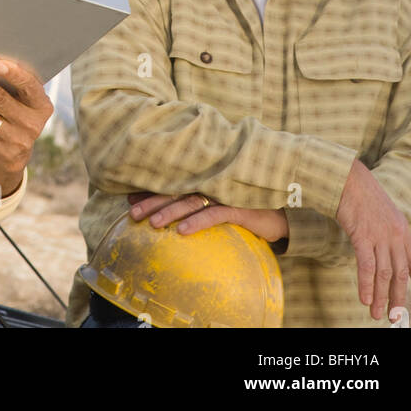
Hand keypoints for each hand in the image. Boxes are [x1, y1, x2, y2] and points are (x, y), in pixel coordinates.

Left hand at [128, 191, 288, 245]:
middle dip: (152, 201)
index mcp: (204, 179)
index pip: (171, 182)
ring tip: (151, 223)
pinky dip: (196, 222)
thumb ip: (193, 201)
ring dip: (169, 212)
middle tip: (132, 212)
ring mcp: (225, 192)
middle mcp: (211, 182)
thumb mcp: (219, 202)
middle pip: (176, 190)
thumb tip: (159, 209)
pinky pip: (214, 214)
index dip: (150, 189)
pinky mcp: (239, 207)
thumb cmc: (245, 205)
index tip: (128, 198)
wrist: (283, 211)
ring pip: (191, 201)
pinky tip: (181, 232)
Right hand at [335, 158, 410, 320]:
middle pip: (400, 273)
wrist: (348, 178)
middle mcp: (395, 235)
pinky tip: (365, 298)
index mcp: (402, 230)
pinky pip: (367, 266)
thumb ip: (389, 233)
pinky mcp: (362, 235)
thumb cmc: (362, 195)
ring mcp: (380, 235)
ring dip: (381, 297)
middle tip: (395, 317)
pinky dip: (366, 284)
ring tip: (377, 314)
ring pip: (384, 273)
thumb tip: (387, 253)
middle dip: (398, 298)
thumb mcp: (383, 213)